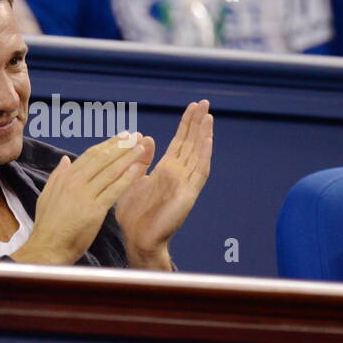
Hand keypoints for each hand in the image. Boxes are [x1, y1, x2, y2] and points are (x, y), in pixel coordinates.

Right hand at [12, 132, 152, 265]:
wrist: (47, 248)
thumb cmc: (48, 225)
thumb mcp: (47, 195)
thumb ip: (58, 176)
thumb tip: (66, 160)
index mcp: (66, 178)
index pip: (91, 155)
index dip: (108, 145)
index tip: (121, 137)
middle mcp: (75, 182)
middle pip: (102, 159)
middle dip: (121, 146)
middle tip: (136, 136)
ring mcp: (84, 195)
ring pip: (110, 171)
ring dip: (128, 158)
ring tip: (141, 147)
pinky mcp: (94, 210)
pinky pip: (113, 190)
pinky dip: (127, 179)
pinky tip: (138, 170)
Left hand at [114, 100, 212, 268]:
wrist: (138, 239)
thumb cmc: (134, 215)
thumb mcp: (134, 180)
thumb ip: (142, 160)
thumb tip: (148, 138)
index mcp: (166, 170)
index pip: (180, 142)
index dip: (186, 125)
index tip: (192, 107)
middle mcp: (179, 174)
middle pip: (191, 144)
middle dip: (198, 123)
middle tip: (205, 102)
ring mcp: (185, 183)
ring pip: (197, 154)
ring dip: (203, 135)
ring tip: (208, 116)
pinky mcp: (188, 194)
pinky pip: (198, 172)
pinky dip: (204, 155)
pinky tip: (207, 140)